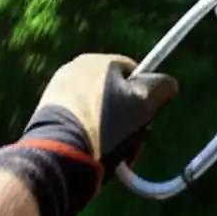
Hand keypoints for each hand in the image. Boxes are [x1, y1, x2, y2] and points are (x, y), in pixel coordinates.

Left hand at [0, 54, 177, 215]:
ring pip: (98, 111)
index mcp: (95, 60)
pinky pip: (79, 123)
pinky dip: (89, 137)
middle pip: (115, 94)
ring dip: (110, 132)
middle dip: (127, 119)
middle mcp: (73, 70)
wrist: (58, 155)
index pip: (133, 74)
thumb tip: (170, 84)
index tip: (146, 120)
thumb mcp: (142, 105)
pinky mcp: (46, 115)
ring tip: (111, 153)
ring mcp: (56, 92)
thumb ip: (161, 87)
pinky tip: (92, 154)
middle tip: (130, 141)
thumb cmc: (104, 127)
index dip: (145, 98)